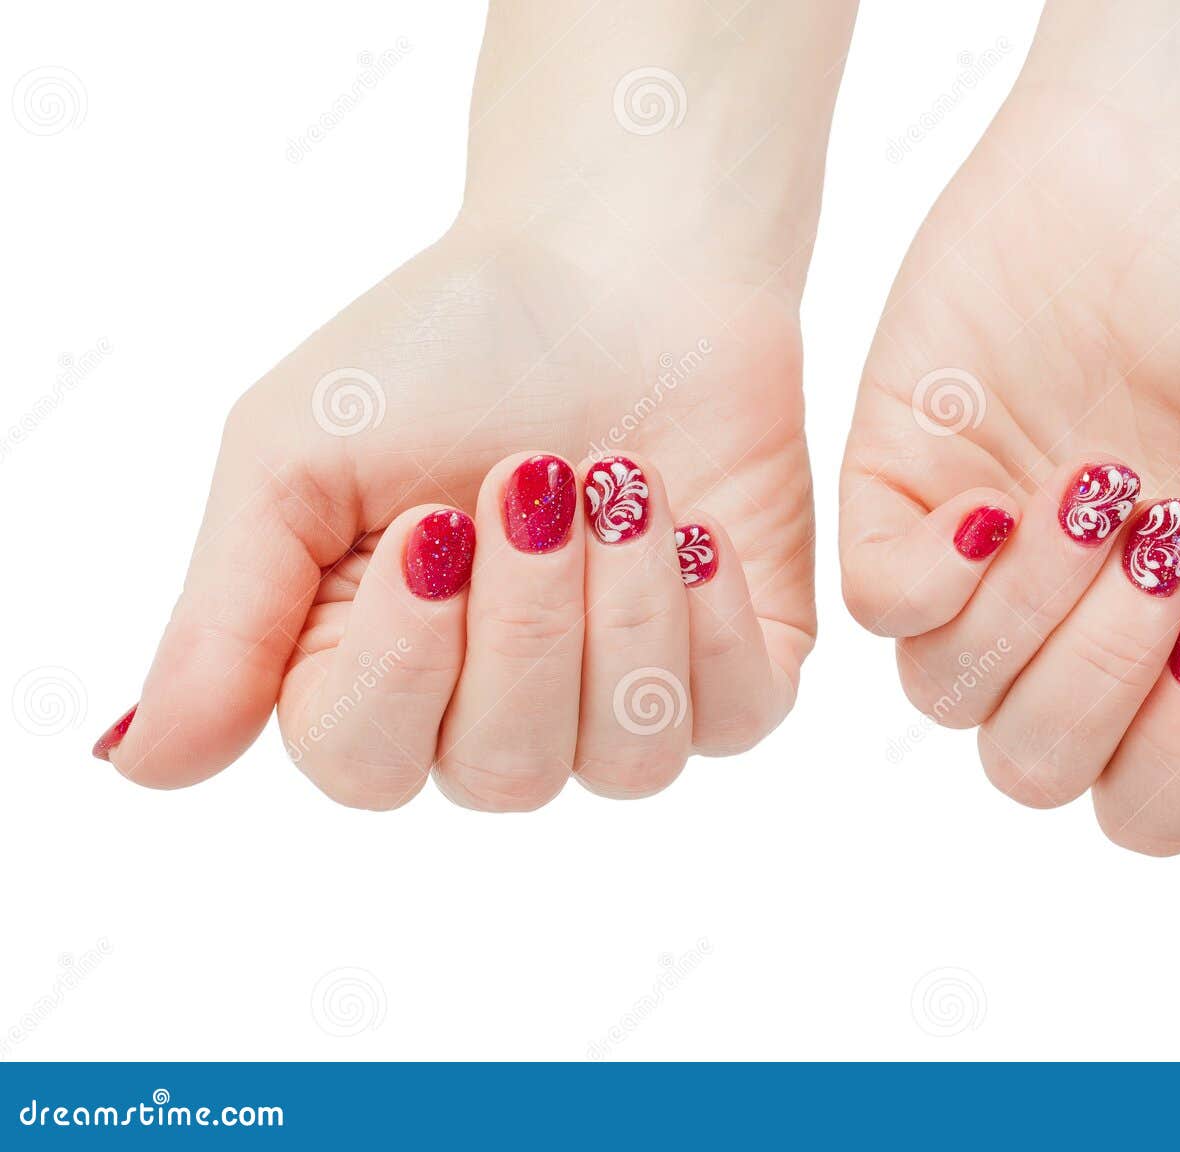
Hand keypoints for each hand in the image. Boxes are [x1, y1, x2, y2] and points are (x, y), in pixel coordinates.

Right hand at [93, 0, 855, 807]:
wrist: (618, 265)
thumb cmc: (447, 348)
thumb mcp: (293, 459)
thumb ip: (226, 619)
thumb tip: (143, 770)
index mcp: (373, 669)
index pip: (368, 762)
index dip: (403, 661)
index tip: (433, 522)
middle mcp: (497, 707)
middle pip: (506, 771)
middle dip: (527, 617)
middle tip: (536, 471)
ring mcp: (620, 695)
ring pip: (628, 763)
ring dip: (624, 614)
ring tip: (623, 483)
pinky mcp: (735, 659)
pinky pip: (738, 720)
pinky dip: (716, 626)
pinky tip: (693, 529)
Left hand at [840, 0, 1179, 852]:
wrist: (1174, 164)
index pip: (1156, 805)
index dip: (1179, 757)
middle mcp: (1079, 620)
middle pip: (1040, 768)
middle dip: (1098, 670)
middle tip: (1157, 519)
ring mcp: (983, 563)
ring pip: (949, 700)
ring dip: (1029, 608)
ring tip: (1094, 481)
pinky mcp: (900, 494)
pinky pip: (878, 610)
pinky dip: (931, 579)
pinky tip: (992, 499)